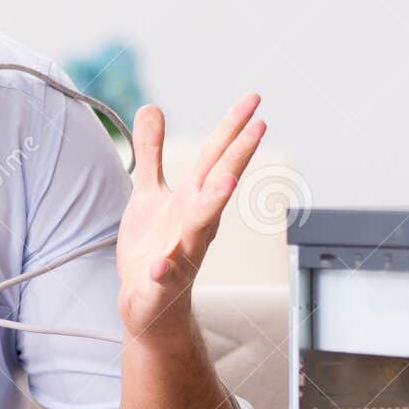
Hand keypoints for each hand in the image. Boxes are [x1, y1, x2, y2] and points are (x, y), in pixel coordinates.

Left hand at [116, 93, 265, 340]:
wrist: (148, 307)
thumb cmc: (154, 249)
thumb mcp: (148, 194)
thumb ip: (150, 153)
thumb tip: (152, 107)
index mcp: (193, 201)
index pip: (216, 159)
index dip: (233, 129)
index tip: (254, 101)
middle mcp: (195, 225)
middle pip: (218, 185)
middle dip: (238, 155)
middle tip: (260, 125)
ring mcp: (182, 255)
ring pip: (200, 229)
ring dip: (212, 206)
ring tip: (226, 182)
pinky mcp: (161, 285)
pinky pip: (164, 278)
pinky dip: (164, 271)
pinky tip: (161, 263)